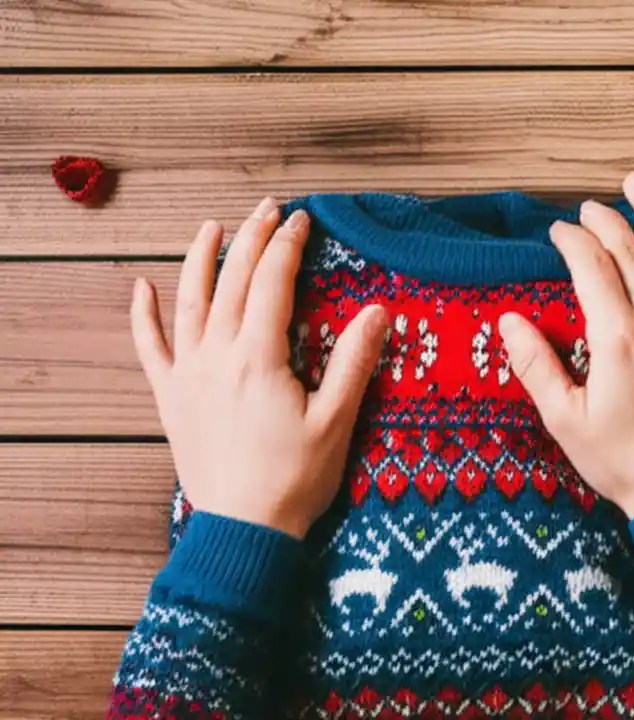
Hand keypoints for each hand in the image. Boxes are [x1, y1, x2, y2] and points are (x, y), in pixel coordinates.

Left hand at [130, 197, 388, 538]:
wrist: (243, 529)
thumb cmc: (295, 479)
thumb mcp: (336, 421)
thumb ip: (354, 362)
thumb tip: (378, 310)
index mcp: (258, 358)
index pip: (273, 284)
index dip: (288, 247)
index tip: (303, 221)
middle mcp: (216, 356)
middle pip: (232, 281)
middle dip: (253, 239)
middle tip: (270, 210)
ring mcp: (187, 374)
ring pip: (189, 302)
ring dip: (200, 259)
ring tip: (213, 227)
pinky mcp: (171, 397)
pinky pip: (150, 347)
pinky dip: (143, 315)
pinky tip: (141, 287)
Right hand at [500, 173, 633, 517]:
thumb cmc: (623, 462)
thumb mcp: (565, 420)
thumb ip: (534, 365)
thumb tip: (508, 319)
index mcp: (617, 338)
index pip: (590, 265)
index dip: (571, 240)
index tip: (558, 232)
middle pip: (629, 248)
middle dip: (604, 220)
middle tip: (587, 209)